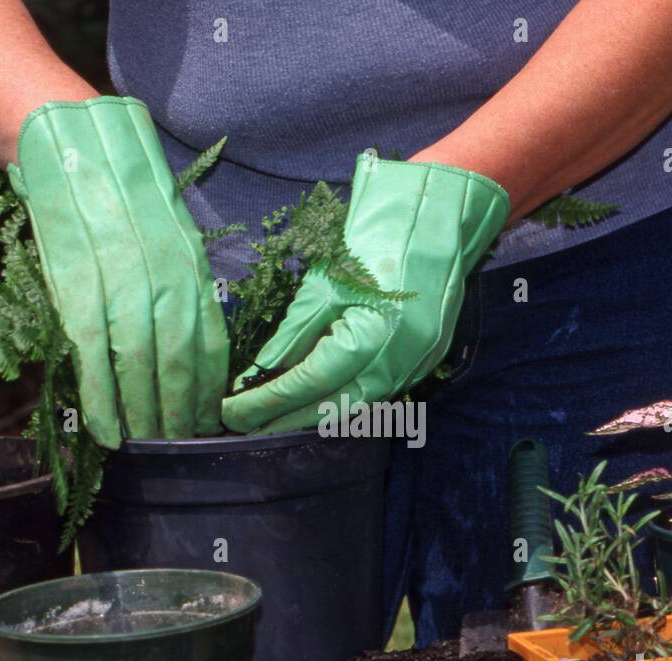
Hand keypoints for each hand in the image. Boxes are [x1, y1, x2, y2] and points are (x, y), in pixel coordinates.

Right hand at [9, 96, 227, 447]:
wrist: (65, 141)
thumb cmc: (116, 197)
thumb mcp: (165, 236)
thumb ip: (179, 286)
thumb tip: (189, 347)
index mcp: (189, 263)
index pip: (208, 340)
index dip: (208, 389)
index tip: (206, 424)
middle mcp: (163, 271)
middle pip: (177, 359)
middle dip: (179, 411)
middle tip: (177, 447)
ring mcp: (118, 277)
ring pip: (139, 363)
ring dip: (143, 414)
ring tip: (146, 448)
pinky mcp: (75, 281)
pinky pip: (94, 353)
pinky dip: (101, 397)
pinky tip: (106, 431)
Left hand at [221, 155, 507, 433]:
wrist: (439, 223)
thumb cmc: (377, 243)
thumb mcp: (325, 285)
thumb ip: (293, 336)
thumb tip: (258, 373)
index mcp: (371, 339)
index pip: (308, 384)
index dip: (267, 402)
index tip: (232, 412)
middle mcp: (396, 364)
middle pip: (331, 408)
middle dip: (285, 420)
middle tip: (244, 425)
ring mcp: (414, 368)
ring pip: (354, 406)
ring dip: (312, 412)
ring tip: (272, 415)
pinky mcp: (421, 363)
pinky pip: (374, 392)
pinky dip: (340, 397)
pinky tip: (314, 397)